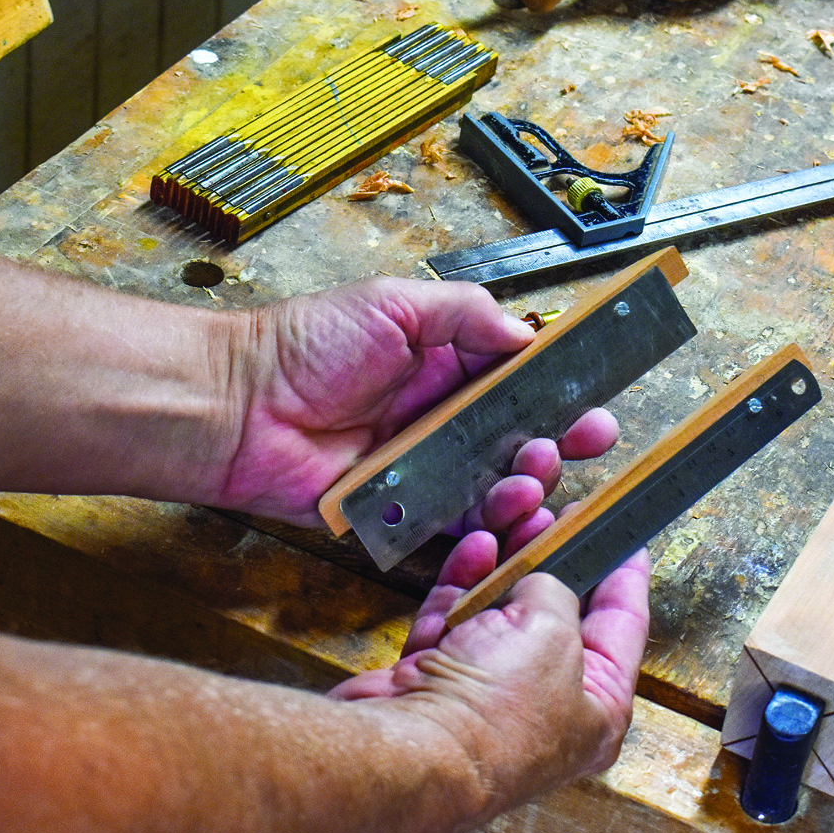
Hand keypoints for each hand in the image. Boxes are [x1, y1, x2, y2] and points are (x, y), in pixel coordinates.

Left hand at [212, 277, 616, 528]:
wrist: (240, 407)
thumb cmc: (303, 347)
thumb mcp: (393, 304)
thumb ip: (465, 313)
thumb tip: (526, 332)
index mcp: (445, 364)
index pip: (519, 378)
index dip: (560, 389)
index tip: (592, 397)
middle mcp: (442, 418)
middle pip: (520, 437)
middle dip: (559, 440)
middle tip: (582, 440)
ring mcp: (425, 469)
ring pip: (497, 485)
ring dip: (528, 482)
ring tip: (534, 474)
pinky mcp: (402, 514)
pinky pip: (455, 528)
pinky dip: (487, 528)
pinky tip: (510, 518)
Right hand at [330, 529, 650, 819]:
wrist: (410, 749)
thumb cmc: (495, 715)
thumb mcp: (552, 631)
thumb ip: (555, 590)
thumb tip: (542, 576)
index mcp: (597, 708)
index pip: (622, 628)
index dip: (626, 577)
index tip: (627, 539)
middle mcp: (544, 706)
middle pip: (557, 616)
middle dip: (557, 561)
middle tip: (563, 519)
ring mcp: (487, 694)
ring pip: (501, 612)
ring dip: (508, 564)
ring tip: (519, 519)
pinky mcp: (436, 681)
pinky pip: (456, 619)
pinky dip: (463, 582)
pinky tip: (476, 545)